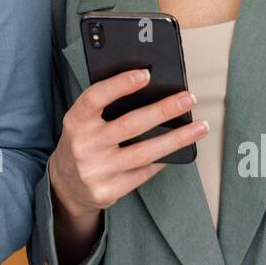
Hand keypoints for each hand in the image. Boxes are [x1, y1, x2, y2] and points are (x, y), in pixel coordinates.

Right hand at [48, 68, 206, 221]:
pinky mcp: (108, 190)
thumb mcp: (84, 121)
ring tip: (200, 127)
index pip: (95, 98)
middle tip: (188, 98)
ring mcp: (96, 170)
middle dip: (164, 110)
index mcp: (75, 121)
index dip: (120, 84)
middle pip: (130, 125)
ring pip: (145, 152)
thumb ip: (106, 107)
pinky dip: (163, 159)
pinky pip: (144, 172)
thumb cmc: (83, 141)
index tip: (146, 74)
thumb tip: (150, 90)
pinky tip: (179, 149)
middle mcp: (84, 145)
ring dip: (177, 138)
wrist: (65, 184)